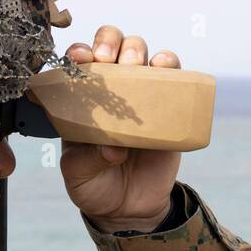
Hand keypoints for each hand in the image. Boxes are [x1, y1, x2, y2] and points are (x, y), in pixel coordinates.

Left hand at [59, 26, 182, 232]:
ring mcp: (139, 94)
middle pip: (110, 45)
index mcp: (79, 101)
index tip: (79, 58)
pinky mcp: (168, 105)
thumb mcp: (79, 175)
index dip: (78, 52)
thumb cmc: (95, 186)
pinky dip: (170, 63)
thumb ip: (88, 160)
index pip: (76, 64)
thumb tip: (113, 148)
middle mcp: (109, 90)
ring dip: (136, 49)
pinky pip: (173, 75)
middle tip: (107, 59)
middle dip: (108, 42)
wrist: (129, 208)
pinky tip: (164, 66)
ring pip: (140, 51)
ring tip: (134, 64)